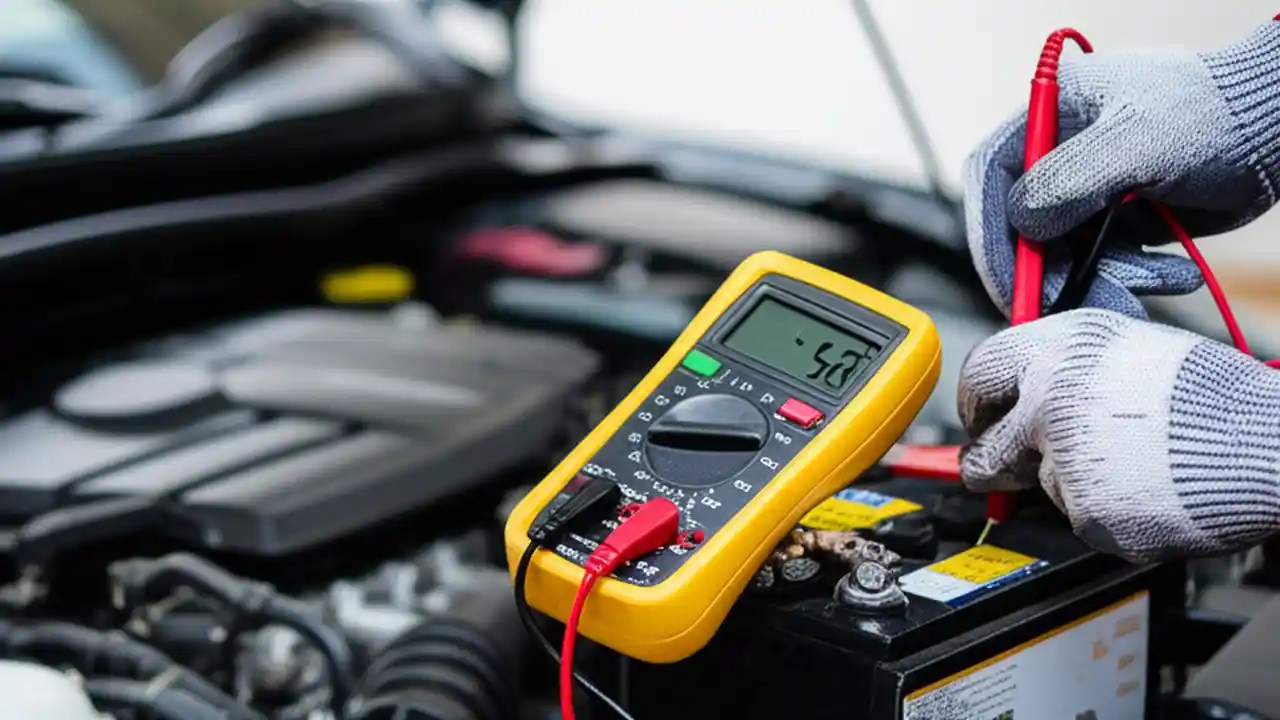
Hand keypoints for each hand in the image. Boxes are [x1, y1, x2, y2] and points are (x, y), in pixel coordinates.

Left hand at [958, 309, 1279, 561]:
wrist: (1265, 444)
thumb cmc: (1210, 396)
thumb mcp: (1128, 350)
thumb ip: (1065, 370)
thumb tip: (1022, 395)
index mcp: (1061, 348)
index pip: (980, 375)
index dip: (977, 404)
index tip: (981, 418)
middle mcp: (1050, 400)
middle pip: (985, 448)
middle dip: (993, 463)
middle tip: (1009, 466)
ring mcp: (1064, 458)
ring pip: (1043, 484)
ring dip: (1072, 484)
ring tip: (1131, 465)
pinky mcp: (1086, 510)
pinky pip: (1079, 517)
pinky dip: (1105, 512)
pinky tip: (1143, 490)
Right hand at [963, 22, 1279, 318]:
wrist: (1278, 128)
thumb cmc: (1214, 113)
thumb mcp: (1134, 141)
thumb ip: (1066, 183)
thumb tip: (1020, 224)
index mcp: (1046, 118)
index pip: (990, 180)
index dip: (991, 237)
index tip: (1013, 284)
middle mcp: (1056, 156)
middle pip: (1022, 230)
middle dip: (1052, 274)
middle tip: (1078, 308)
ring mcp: (1086, 191)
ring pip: (1063, 256)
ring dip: (1103, 282)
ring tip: (1155, 282)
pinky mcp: (1115, 222)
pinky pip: (1101, 265)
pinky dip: (1133, 279)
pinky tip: (1173, 273)